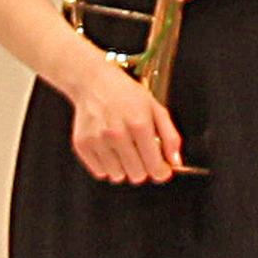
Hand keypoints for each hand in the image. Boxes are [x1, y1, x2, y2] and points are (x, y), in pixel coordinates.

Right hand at [69, 56, 184, 181]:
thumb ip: (170, 137)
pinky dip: (107, 166)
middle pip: (137, 174)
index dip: (161, 172)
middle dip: (144, 169)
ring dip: (124, 169)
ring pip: (117, 176)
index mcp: (139, 125)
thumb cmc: (126, 94)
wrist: (94, 82)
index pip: (154, 166)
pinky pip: (99, 171)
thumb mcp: (156, 109)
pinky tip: (111, 151)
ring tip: (124, 151)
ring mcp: (97, 140)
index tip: (162, 171)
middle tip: (142, 156)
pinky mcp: (82, 144)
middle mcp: (117, 134)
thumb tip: (175, 162)